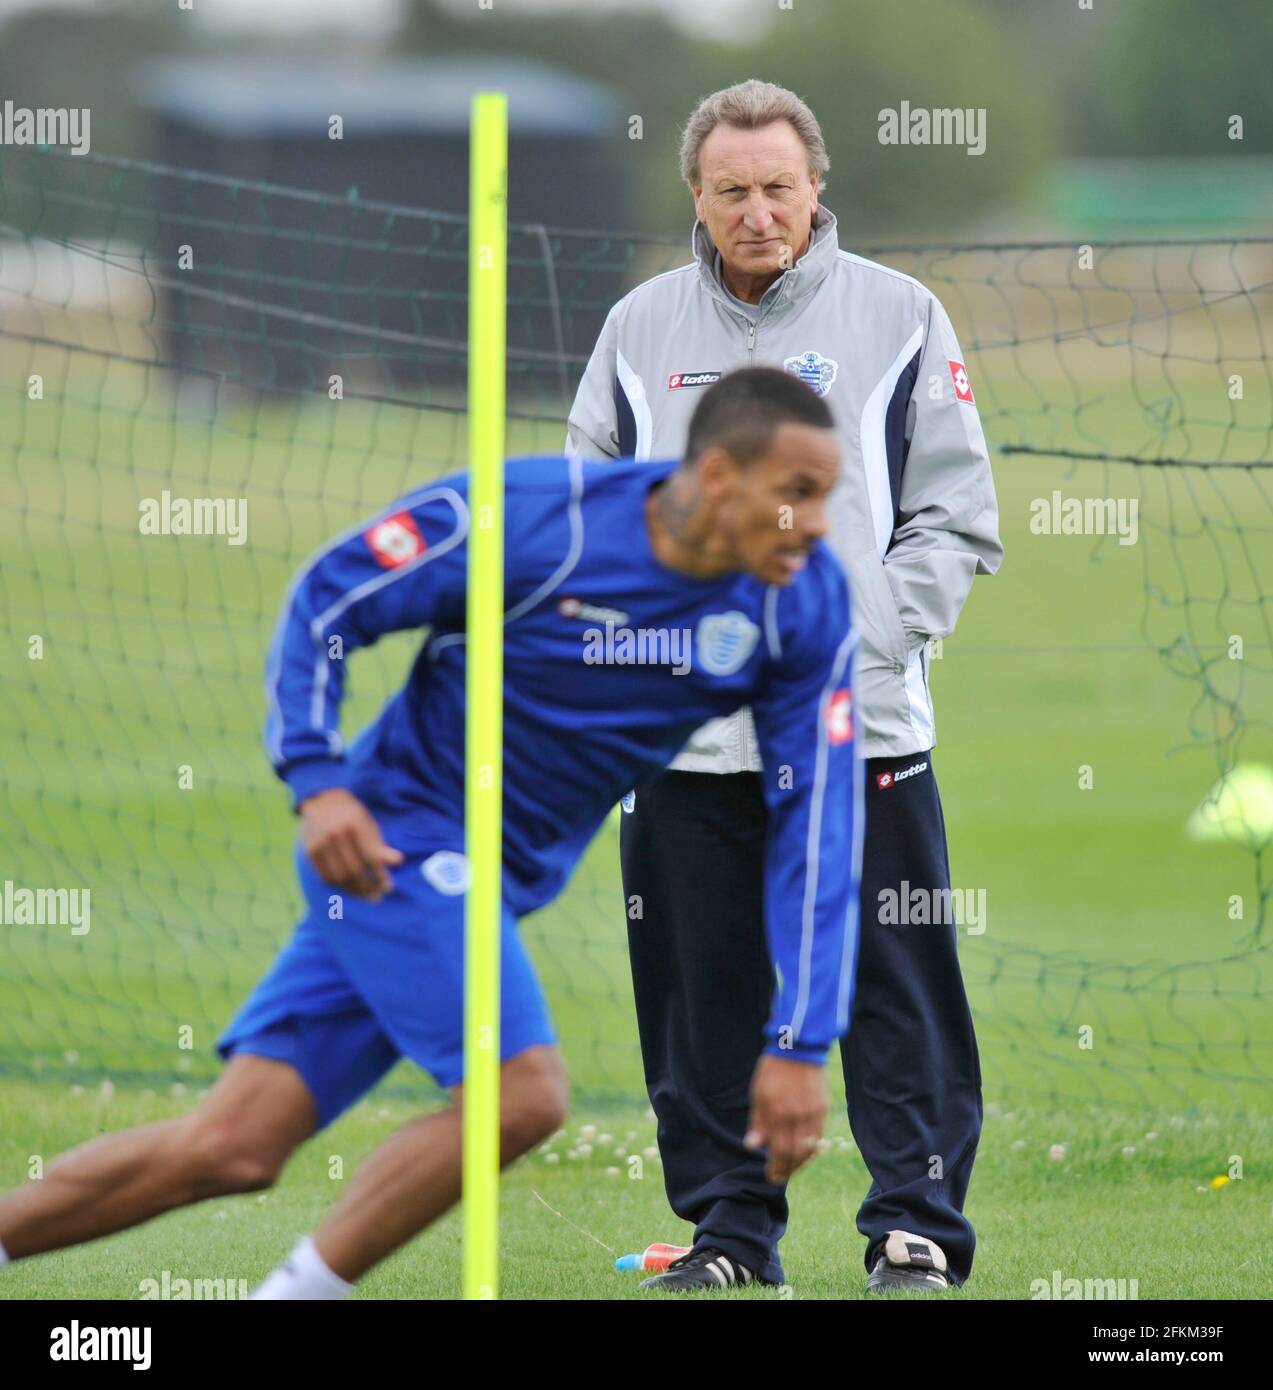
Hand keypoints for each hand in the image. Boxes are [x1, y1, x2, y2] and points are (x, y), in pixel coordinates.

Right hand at [299, 789, 403, 900]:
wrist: (321, 801)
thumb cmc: (352, 815)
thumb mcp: (369, 823)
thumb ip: (380, 844)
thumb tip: (397, 862)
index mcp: (354, 824)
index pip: (370, 857)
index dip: (380, 875)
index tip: (389, 888)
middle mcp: (335, 834)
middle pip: (354, 870)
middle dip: (368, 887)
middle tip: (377, 896)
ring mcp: (320, 843)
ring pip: (339, 877)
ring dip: (354, 891)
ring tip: (366, 896)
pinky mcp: (309, 852)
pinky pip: (325, 877)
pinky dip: (339, 886)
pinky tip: (349, 889)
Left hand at [744, 1053, 827, 1184]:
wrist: (798, 1048)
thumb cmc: (773, 1071)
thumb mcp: (758, 1094)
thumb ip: (758, 1122)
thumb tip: (752, 1146)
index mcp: (778, 1113)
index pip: (779, 1151)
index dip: (776, 1168)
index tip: (770, 1176)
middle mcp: (797, 1116)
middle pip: (796, 1154)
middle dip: (788, 1170)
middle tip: (780, 1177)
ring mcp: (812, 1113)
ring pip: (810, 1148)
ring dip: (800, 1163)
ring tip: (791, 1168)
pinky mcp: (823, 1108)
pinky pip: (819, 1136)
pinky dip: (812, 1149)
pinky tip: (804, 1153)